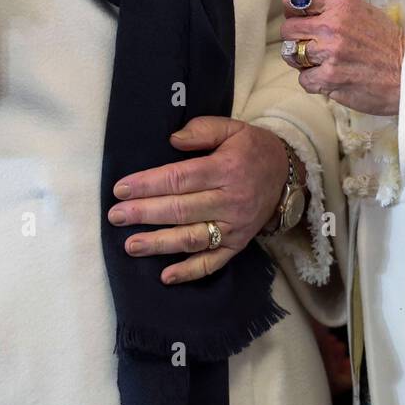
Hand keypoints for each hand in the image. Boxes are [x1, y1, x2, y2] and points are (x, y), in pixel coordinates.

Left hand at [107, 117, 290, 284]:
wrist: (288, 175)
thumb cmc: (252, 149)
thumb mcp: (232, 128)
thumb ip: (202, 130)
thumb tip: (172, 140)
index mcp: (225, 169)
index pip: (180, 178)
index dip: (149, 184)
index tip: (121, 189)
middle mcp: (230, 200)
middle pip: (181, 209)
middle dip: (145, 214)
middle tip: (116, 216)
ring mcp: (234, 226)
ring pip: (193, 238)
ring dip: (160, 244)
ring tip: (131, 246)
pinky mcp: (238, 244)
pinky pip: (213, 262)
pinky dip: (189, 272)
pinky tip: (166, 276)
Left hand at [280, 0, 404, 117]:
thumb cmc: (384, 40)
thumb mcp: (358, 8)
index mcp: (340, 3)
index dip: (291, 9)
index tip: (297, 16)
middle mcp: (332, 25)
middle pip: (288, 29)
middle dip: (297, 37)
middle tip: (313, 43)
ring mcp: (330, 53)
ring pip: (291, 54)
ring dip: (303, 60)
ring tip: (322, 60)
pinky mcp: (330, 79)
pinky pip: (303, 79)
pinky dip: (314, 80)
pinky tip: (330, 76)